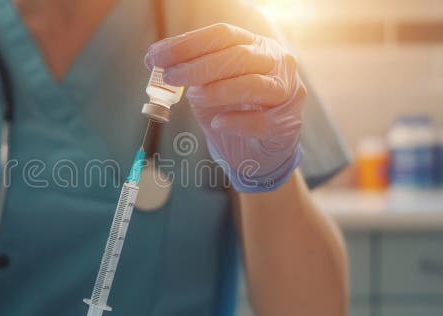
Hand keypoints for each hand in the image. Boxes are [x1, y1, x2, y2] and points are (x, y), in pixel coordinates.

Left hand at [144, 23, 304, 192]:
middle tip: (169, 77)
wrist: (255, 153)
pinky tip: (218, 123)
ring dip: (217, 90)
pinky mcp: (287, 124)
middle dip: (197, 66)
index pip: (222, 35)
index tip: (156, 57)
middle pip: (237, 55)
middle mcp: (275, 62)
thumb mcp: (206, 87)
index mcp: (254, 45)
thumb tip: (154, 59)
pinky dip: (236, 122)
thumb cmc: (232, 112)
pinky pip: (262, 120)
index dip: (187, 44)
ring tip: (193, 97)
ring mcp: (286, 92)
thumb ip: (188, 72)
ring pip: (253, 84)